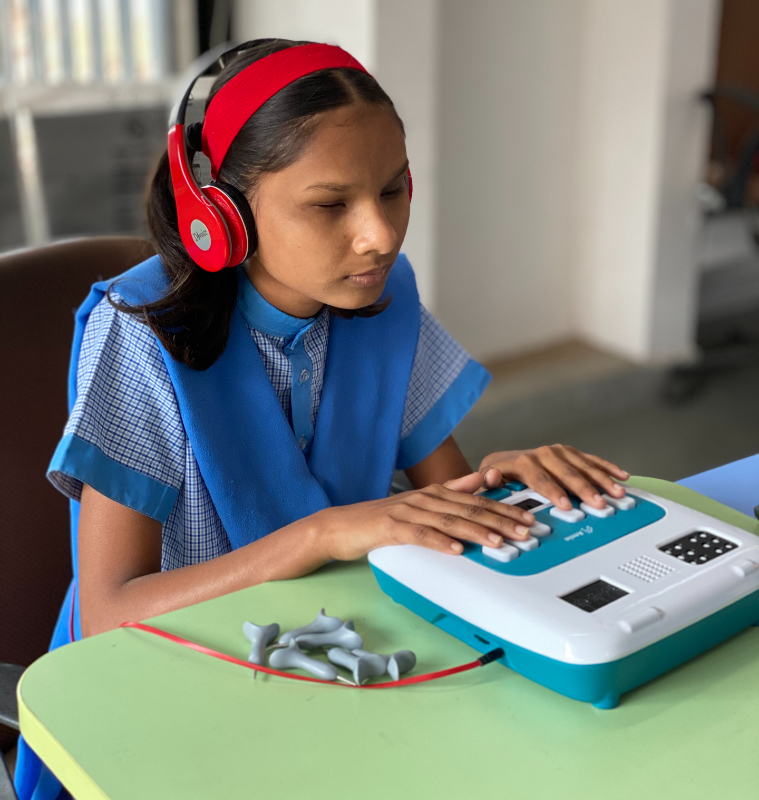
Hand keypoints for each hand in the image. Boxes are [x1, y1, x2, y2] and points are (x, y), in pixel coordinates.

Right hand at [315, 472, 536, 561]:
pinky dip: (440, 541)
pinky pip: (420, 535)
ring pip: (448, 520)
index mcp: (434, 493)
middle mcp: (424, 498)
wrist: (340, 526)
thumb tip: (482, 480)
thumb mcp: (421, 503)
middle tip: (523, 530)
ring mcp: (407, 511)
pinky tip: (456, 549)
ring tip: (498, 541)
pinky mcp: (391, 527)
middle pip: (468, 508)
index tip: (527, 517)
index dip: (503, 507)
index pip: (476, 499)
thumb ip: (453, 490)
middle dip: (499, 519)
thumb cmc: (382, 518)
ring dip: (476, 531)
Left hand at [478, 444, 629, 510]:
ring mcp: (559, 453)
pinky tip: (621, 476)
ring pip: (583, 465)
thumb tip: (493, 476)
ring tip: (616, 493)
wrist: (502, 462)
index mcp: (522, 462)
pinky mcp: (570, 454)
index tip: (565, 505)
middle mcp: (543, 454)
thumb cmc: (496, 477)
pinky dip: (607, 467)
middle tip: (598, 503)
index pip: (540, 477)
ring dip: (601, 479)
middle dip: (584, 488)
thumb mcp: (485, 481)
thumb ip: (487, 481)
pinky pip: (591, 460)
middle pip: (566, 472)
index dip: (553, 491)